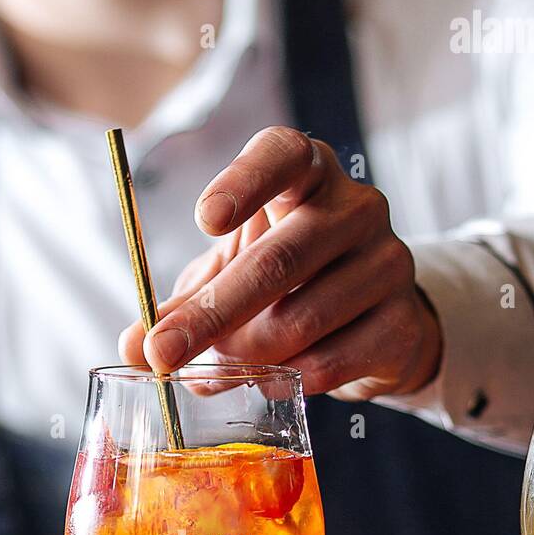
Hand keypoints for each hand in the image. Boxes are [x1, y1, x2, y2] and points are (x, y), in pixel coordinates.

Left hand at [119, 126, 440, 400]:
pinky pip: (329, 361)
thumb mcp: (228, 277)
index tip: (204, 220)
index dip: (243, 183)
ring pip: (300, 321)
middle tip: (163, 353)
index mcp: (307, 174)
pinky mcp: (403, 321)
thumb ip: (180, 306)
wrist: (372, 323)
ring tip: (223, 364)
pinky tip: (267, 378)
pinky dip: (284, 379)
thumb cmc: (289, 284)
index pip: (281, 155)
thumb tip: (130, 346)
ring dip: (247, 355)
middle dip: (213, 313)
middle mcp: (355, 208)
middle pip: (280, 259)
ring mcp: (388, 263)